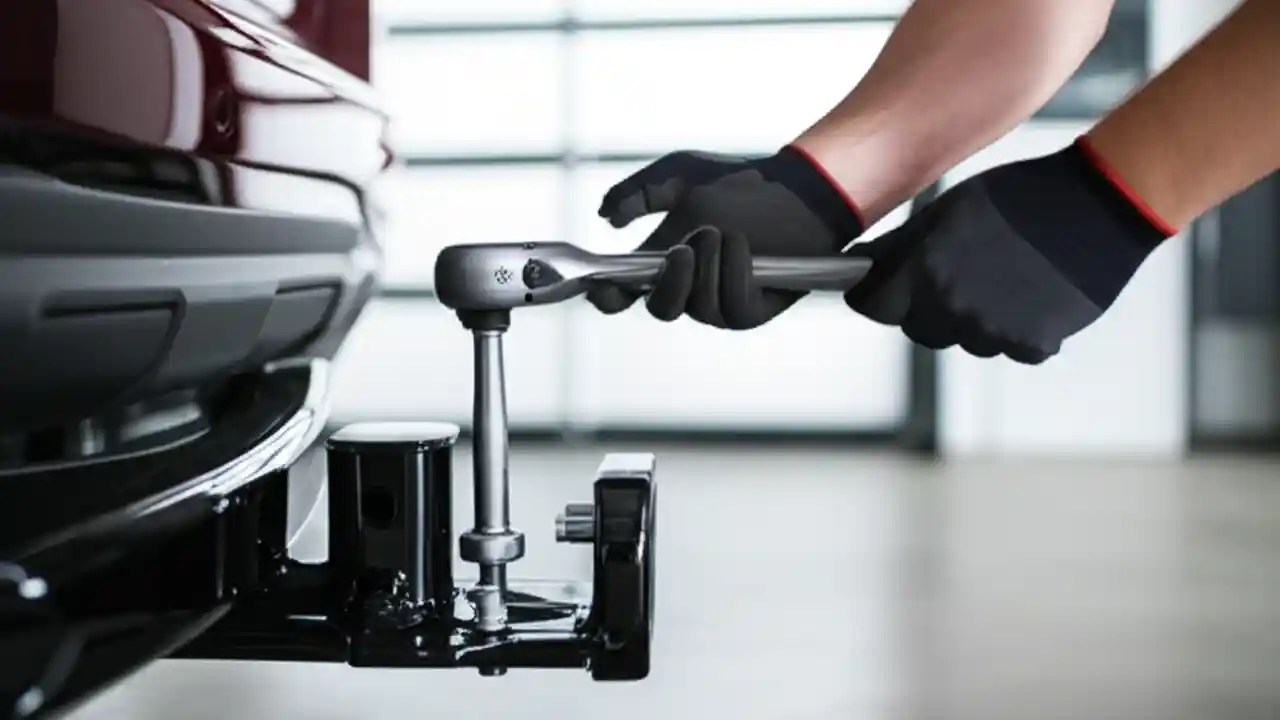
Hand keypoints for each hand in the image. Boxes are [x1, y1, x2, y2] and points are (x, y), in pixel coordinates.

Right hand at [588, 147, 864, 328]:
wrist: (797, 186)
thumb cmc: (738, 180)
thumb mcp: (680, 174)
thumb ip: (639, 193)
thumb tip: (606, 216)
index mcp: (664, 264)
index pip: (624, 294)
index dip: (608, 296)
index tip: (602, 283)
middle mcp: (688, 289)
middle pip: (659, 309)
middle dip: (667, 281)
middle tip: (681, 249)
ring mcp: (719, 303)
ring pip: (695, 308)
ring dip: (706, 267)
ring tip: (722, 231)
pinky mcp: (752, 310)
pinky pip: (731, 306)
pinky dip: (732, 273)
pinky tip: (741, 245)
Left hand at [844, 137, 1174, 363]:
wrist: (1098, 203)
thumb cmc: (1018, 198)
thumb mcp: (947, 209)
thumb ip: (899, 246)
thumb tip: (855, 265)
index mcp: (924, 267)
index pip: (873, 306)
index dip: (879, 296)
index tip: (889, 289)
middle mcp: (951, 304)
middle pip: (919, 329)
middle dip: (930, 308)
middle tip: (966, 273)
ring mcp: (991, 329)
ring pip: (966, 341)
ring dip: (978, 320)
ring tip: (1009, 276)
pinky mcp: (1031, 344)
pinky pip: (1011, 348)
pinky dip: (1022, 330)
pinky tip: (1036, 294)